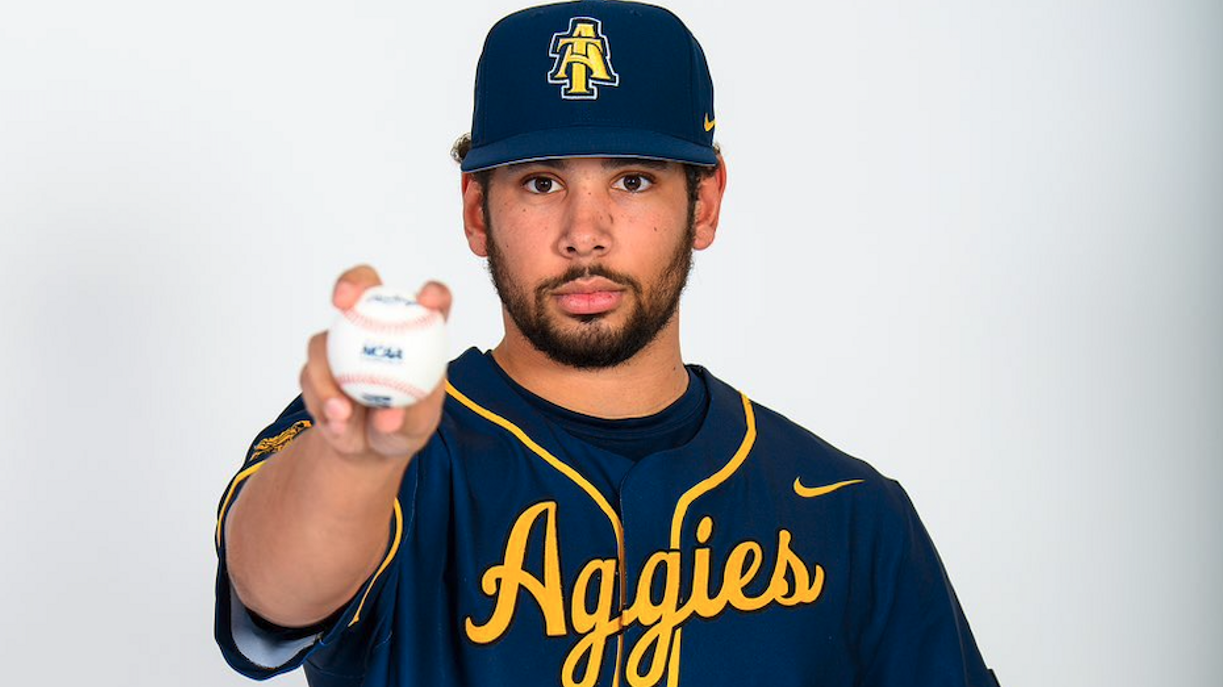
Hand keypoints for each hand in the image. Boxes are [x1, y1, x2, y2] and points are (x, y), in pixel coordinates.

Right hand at [299, 265, 451, 460]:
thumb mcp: (416, 427)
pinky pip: (310, 376)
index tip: (428, 301)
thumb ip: (407, 419)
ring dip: (327, 376)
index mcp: (418, 330)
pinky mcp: (318, 364)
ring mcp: (343, 341)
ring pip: (324, 340)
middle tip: (342, 301)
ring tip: (341, 412)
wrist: (369, 445)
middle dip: (350, 282)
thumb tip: (389, 418)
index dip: (433, 292)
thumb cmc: (404, 424)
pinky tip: (336, 423)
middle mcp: (378, 324)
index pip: (432, 299)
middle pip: (363, 286)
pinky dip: (321, 401)